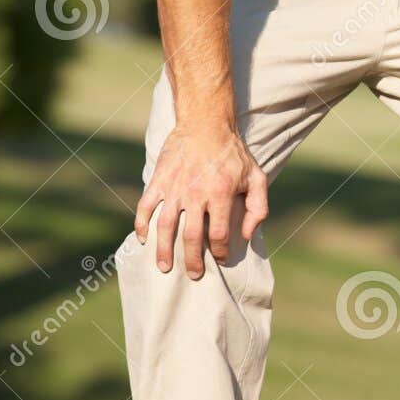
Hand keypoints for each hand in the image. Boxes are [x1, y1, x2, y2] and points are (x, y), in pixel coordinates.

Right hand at [135, 124, 268, 277]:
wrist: (205, 124)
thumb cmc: (234, 153)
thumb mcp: (256, 177)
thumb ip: (257, 208)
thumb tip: (248, 235)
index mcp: (220, 194)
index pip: (219, 234)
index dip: (221, 252)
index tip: (221, 260)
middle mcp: (196, 193)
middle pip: (192, 237)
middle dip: (192, 260)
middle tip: (193, 275)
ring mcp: (175, 187)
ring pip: (165, 226)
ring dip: (163, 249)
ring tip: (164, 267)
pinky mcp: (159, 179)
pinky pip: (146, 206)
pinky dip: (142, 224)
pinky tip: (143, 238)